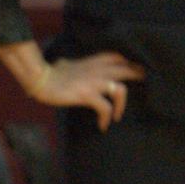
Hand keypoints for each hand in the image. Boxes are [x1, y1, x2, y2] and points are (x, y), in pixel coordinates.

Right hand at [28, 53, 144, 130]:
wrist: (41, 79)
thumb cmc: (52, 72)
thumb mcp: (68, 64)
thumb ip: (76, 64)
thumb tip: (67, 64)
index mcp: (94, 61)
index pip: (118, 57)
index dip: (130, 63)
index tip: (136, 71)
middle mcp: (98, 70)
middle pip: (127, 71)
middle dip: (138, 79)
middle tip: (144, 88)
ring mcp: (94, 82)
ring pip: (121, 90)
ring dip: (122, 105)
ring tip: (118, 115)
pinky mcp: (87, 94)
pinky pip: (105, 108)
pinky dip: (106, 118)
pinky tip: (103, 126)